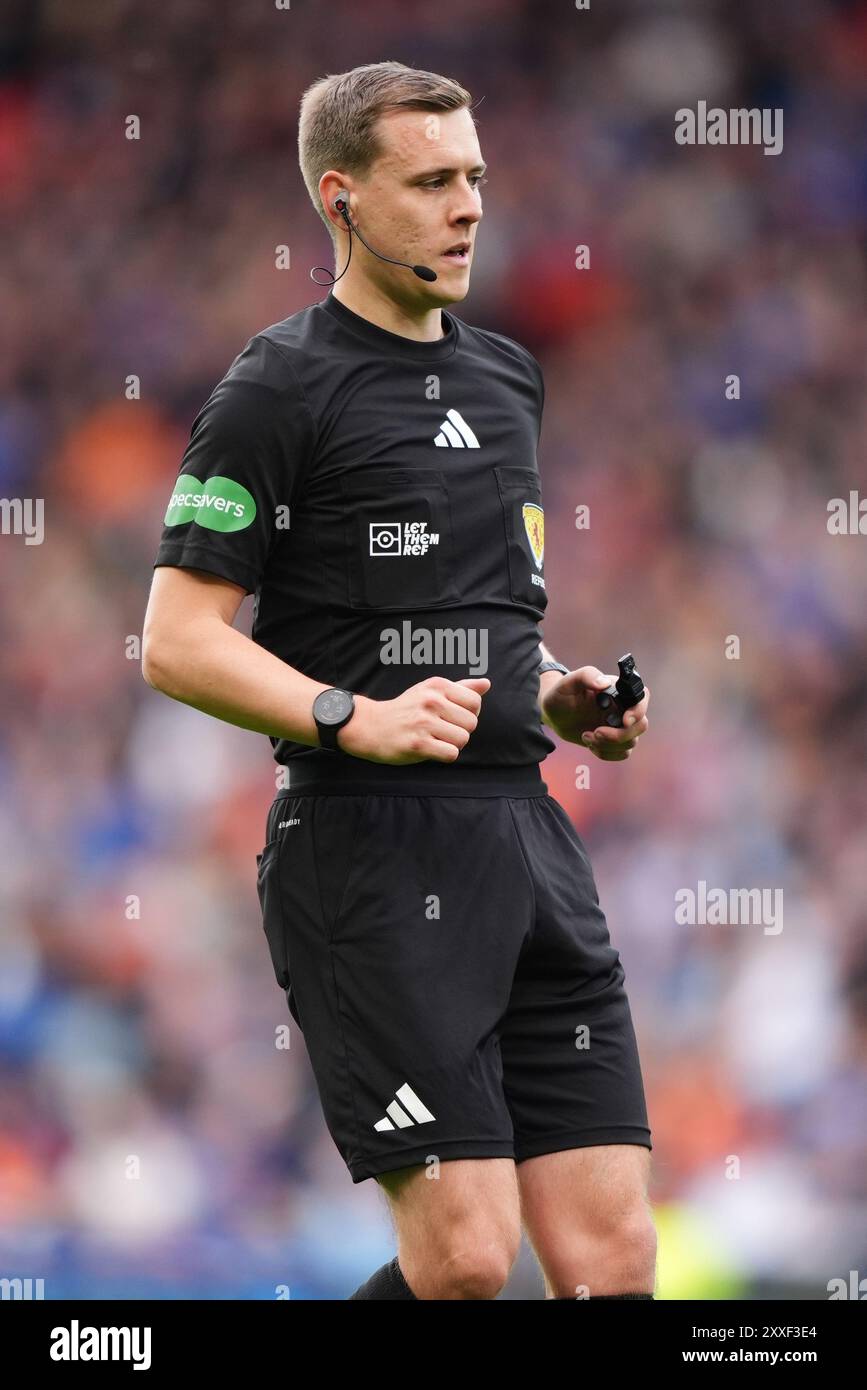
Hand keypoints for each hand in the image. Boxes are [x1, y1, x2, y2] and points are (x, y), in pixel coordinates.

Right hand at [338, 676, 489, 764]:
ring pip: (463, 739)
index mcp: (437, 686)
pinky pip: (451, 754)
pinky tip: (430, 749)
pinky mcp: (418, 744)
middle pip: (471, 723)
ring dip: (452, 744)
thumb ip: (460, 688)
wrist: (370, 726)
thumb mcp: (430, 691)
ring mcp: (424, 722)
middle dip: (460, 731)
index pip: (475, 702)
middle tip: (441, 731)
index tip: (452, 717)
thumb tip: (486, 684)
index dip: (468, 713)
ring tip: (435, 739)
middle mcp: (431, 701)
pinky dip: (444, 755)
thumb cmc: (406, 709)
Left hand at [541, 665, 649, 760]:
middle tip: (596, 732)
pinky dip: (605, 752)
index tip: (624, 720)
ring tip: (586, 735)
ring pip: (631, 742)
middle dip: (619, 735)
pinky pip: (622, 753)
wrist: (553, 714)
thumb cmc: (561, 694)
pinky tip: (590, 743)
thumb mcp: (568, 682)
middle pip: (641, 725)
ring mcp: (620, 725)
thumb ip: (586, 675)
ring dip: (608, 744)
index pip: (642, 697)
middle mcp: (623, 708)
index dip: (638, 710)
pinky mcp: (614, 741)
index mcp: (617, 690)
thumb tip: (604, 683)